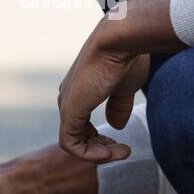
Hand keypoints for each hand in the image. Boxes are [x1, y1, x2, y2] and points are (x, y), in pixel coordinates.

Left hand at [57, 0, 182, 161]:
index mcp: (80, 92)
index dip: (101, 140)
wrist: (121, 40)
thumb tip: (116, 125)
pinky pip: (71, 144)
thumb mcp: (125, 88)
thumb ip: (119, 106)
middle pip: (78, 136)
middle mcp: (69, 98)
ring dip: (98, 154)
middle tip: (123, 151)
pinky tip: (110, 153)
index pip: (83, 126)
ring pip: (74, 143)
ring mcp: (67, 105)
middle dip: (100, 149)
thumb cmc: (126, 57)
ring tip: (121, 152)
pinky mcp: (69, 111)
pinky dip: (89, 154)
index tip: (123, 144)